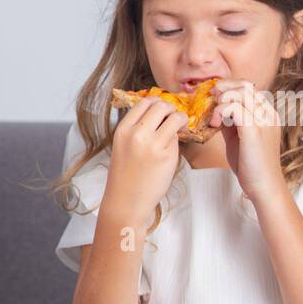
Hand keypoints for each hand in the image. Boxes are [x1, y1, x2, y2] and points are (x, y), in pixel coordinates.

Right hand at [104, 97, 183, 220]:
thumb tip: (160, 110)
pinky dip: (178, 139)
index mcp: (123, 130)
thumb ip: (137, 128)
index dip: (156, 103)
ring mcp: (153, 144)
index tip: (161, 111)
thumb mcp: (123, 145)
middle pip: (161, 106)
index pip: (144, 102)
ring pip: (175, 118)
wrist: (125, 201)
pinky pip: (178, 137)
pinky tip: (172, 149)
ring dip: (180, 121)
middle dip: (170, 110)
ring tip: (177, 131)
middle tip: (171, 120)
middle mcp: (136, 134)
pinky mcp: (168, 156)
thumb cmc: (125, 175)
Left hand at [209, 80, 287, 200]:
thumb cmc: (250, 164)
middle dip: (224, 88)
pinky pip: (236, 108)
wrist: (263, 185)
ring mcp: (263, 120)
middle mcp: (269, 113)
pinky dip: (221, 111)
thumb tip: (217, 111)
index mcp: (268, 113)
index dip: (229, 88)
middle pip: (246, 85)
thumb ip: (232, 122)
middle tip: (210, 101)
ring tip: (213, 117)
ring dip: (221, 100)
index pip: (249, 87)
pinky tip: (215, 125)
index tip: (214, 98)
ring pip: (241, 93)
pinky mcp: (254, 130)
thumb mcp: (239, 138)